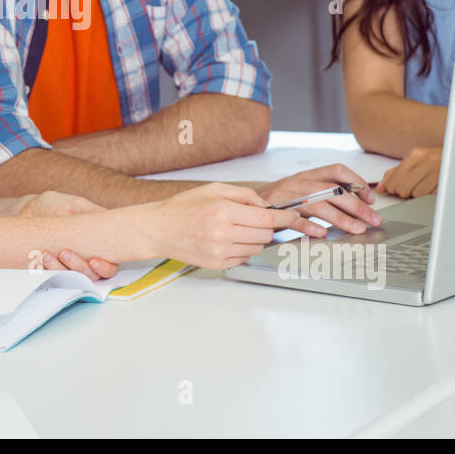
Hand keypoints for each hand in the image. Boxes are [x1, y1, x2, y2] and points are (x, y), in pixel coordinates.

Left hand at [12, 192, 119, 280]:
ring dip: (58, 269)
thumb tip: (109, 218)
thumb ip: (93, 212)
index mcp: (96, 247)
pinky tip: (37, 260)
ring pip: (69, 280)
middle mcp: (83, 261)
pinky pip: (49, 279)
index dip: (105, 268)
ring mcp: (66, 268)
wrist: (26, 210)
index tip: (93, 260)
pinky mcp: (49, 271)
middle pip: (90, 276)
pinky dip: (44, 271)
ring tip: (46, 255)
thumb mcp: (74, 204)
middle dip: (77, 267)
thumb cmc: (52, 206)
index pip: (109, 266)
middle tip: (64, 253)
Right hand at [149, 183, 301, 269]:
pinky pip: (244, 258)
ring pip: (256, 248)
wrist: (159, 229)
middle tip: (255, 220)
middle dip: (267, 227)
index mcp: (222, 211)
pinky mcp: (217, 264)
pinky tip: (227, 240)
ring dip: (254, 238)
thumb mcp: (213, 189)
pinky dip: (242, 249)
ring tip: (236, 229)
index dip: (285, 218)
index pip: (266, 219)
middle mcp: (222, 233)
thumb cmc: (184, 207)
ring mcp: (219, 251)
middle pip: (265, 235)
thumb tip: (265, 205)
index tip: (294, 216)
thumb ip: (244, 195)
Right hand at [255, 164, 380, 236]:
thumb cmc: (276, 201)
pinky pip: (295, 218)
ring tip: (356, 230)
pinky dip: (309, 226)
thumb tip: (356, 202)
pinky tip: (322, 234)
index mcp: (307, 175)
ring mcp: (287, 196)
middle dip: (358, 206)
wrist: (243, 204)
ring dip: (341, 218)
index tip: (371, 198)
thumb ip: (324, 193)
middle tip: (374, 220)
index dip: (357, 182)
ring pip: (319, 203)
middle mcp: (299, 182)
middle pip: (334, 189)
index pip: (337, 170)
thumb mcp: (302, 191)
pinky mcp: (275, 211)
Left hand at [377, 146, 441, 198]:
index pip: (393, 181)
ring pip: (417, 195)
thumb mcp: (414, 160)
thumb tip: (380, 188)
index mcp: (415, 155)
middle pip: (403, 190)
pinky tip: (432, 186)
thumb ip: (394, 173)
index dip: (392, 188)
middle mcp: (427, 162)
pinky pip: (430, 197)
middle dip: (405, 191)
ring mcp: (438, 173)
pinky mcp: (446, 184)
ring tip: (424, 183)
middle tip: (412, 184)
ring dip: (418, 193)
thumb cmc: (435, 158)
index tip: (395, 187)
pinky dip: (429, 195)